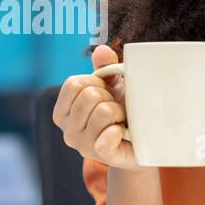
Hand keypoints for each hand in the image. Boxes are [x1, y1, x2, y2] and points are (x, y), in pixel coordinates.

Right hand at [51, 44, 138, 169]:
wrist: (141, 142)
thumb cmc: (122, 110)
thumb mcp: (113, 86)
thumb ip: (105, 67)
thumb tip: (101, 49)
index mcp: (62, 112)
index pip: (74, 84)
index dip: (95, 82)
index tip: (105, 93)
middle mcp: (67, 130)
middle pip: (89, 95)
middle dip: (110, 97)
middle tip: (116, 110)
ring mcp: (82, 145)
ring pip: (103, 111)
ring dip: (119, 112)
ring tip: (121, 121)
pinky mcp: (100, 155)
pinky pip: (108, 136)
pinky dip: (119, 130)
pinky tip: (121, 134)